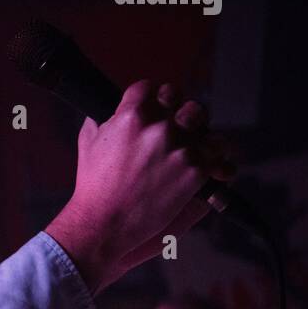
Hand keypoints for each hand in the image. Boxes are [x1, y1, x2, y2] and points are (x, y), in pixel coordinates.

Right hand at [45, 80, 236, 293]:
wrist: (105, 221)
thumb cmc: (93, 184)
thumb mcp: (88, 140)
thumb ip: (105, 118)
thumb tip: (114, 110)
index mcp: (131, 114)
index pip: (152, 87)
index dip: (154, 98)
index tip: (157, 108)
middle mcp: (159, 127)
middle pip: (187, 104)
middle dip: (184, 116)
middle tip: (181, 129)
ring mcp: (180, 148)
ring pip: (208, 129)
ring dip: (204, 138)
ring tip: (198, 149)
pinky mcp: (196, 171)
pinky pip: (219, 157)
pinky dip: (217, 163)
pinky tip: (212, 169)